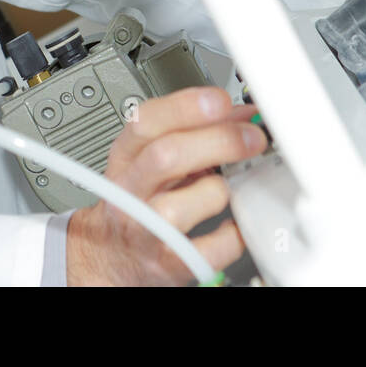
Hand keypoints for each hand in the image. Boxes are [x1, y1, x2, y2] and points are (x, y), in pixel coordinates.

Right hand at [65, 85, 267, 284]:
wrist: (113, 257)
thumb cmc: (138, 203)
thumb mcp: (153, 159)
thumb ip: (194, 132)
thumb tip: (240, 116)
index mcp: (126, 157)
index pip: (145, 122)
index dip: (185, 107)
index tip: (221, 101)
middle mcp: (130, 192)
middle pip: (167, 157)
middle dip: (218, 141)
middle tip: (252, 138)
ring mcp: (146, 230)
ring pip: (182, 207)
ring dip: (217, 192)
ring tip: (224, 191)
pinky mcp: (168, 264)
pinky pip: (210, 250)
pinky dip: (232, 235)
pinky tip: (233, 224)